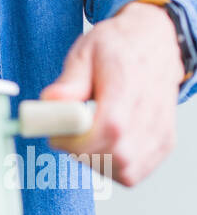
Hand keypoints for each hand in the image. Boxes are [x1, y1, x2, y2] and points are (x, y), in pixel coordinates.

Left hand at [38, 1, 184, 184]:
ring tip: (87, 136)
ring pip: (125, 171)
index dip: (75, 142)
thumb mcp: (86, 52)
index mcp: (128, 89)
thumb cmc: (118, 47)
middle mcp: (150, 115)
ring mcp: (160, 133)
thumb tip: (50, 102)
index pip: (107, 132)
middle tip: (68, 134)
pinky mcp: (163, 144)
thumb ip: (69, 81)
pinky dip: (114, 166)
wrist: (154, 42)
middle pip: (115, 157)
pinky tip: (104, 143)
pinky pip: (135, 172)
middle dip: (82, 152)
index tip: (56, 134)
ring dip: (98, 161)